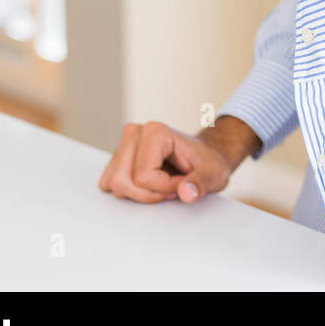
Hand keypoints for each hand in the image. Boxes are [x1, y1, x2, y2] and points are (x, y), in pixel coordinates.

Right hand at [97, 119, 244, 203]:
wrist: (206, 158)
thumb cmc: (207, 163)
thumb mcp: (213, 174)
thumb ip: (201, 183)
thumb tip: (187, 193)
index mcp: (155, 132)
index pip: (143, 177)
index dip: (164, 187)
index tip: (182, 181)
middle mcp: (134, 134)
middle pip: (121, 182)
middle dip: (148, 193)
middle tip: (171, 186)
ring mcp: (123, 146)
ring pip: (115, 185)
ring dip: (139, 194)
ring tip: (162, 184)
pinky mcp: (117, 159)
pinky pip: (111, 185)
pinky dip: (130, 192)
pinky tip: (150, 184)